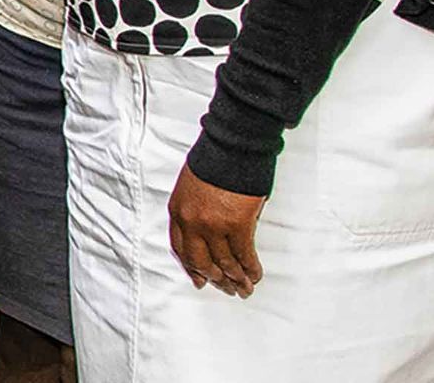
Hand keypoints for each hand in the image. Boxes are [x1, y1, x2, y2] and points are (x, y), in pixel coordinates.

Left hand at [168, 163, 264, 297]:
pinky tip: (255, 275)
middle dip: (215, 279)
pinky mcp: (237, 225)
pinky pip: (244, 256)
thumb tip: (210, 232)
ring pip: (224, 263)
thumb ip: (196, 210)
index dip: (191, 267)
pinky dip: (250, 269)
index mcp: (178, 210)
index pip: (180, 248)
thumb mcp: (192, 185)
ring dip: (235, 279)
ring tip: (244, 289)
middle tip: (227, 289)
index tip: (199, 279)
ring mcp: (213, 226)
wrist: (231, 144)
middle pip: (201, 261)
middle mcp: (192, 222)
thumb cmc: (214, 159)